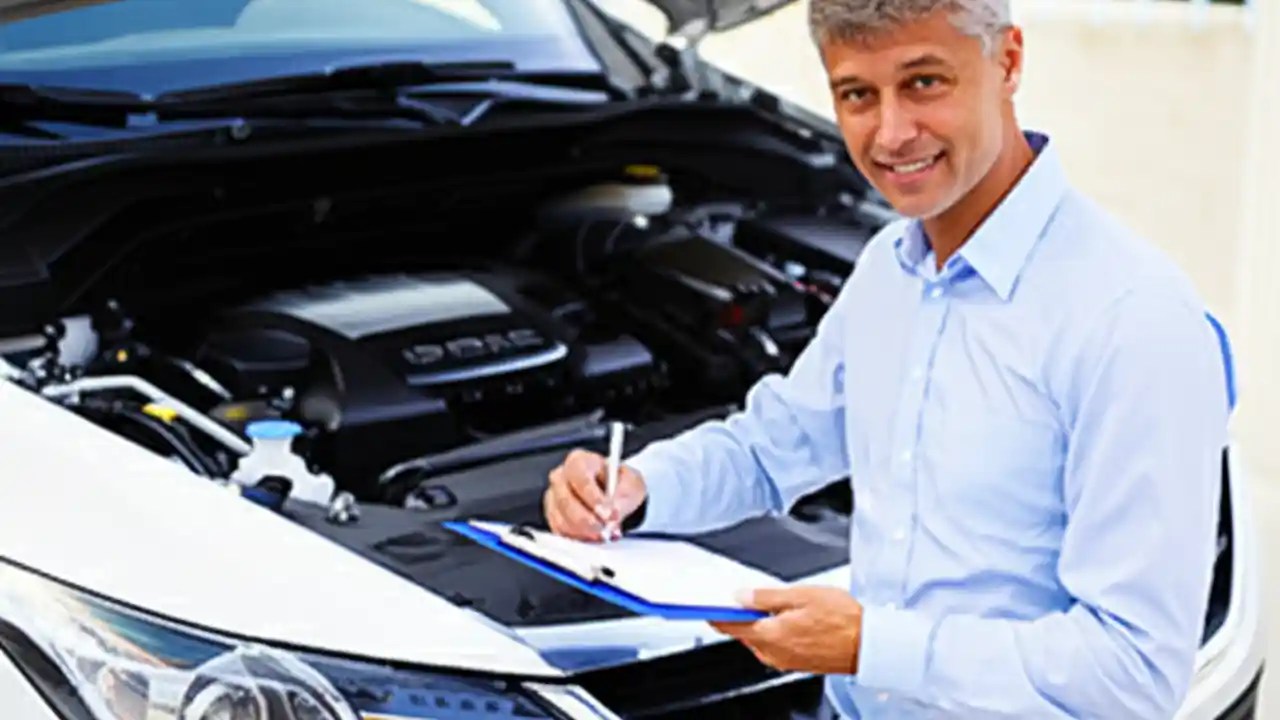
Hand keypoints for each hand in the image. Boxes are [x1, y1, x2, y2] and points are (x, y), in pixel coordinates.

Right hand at [544, 448, 646, 541]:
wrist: (614, 497)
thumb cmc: (619, 484)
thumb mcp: (632, 483)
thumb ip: (624, 494)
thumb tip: (614, 509)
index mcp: (579, 461)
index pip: (579, 477)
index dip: (593, 497)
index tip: (607, 513)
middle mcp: (561, 478)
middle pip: (566, 500)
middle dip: (588, 519)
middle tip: (606, 529)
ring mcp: (553, 498)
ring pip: (562, 519)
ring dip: (585, 532)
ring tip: (604, 534)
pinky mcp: (553, 518)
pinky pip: (561, 532)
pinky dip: (579, 538)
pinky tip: (594, 537)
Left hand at [710, 586, 862, 674]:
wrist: (868, 644)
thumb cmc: (842, 619)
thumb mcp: (801, 595)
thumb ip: (766, 596)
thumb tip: (740, 596)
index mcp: (769, 635)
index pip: (729, 625)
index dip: (716, 612)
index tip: (708, 602)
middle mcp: (772, 653)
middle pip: (742, 633)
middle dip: (738, 615)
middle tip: (740, 595)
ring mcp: (784, 661)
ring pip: (758, 640)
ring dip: (756, 623)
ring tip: (767, 603)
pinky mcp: (795, 664)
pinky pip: (773, 646)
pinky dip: (771, 632)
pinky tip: (783, 619)